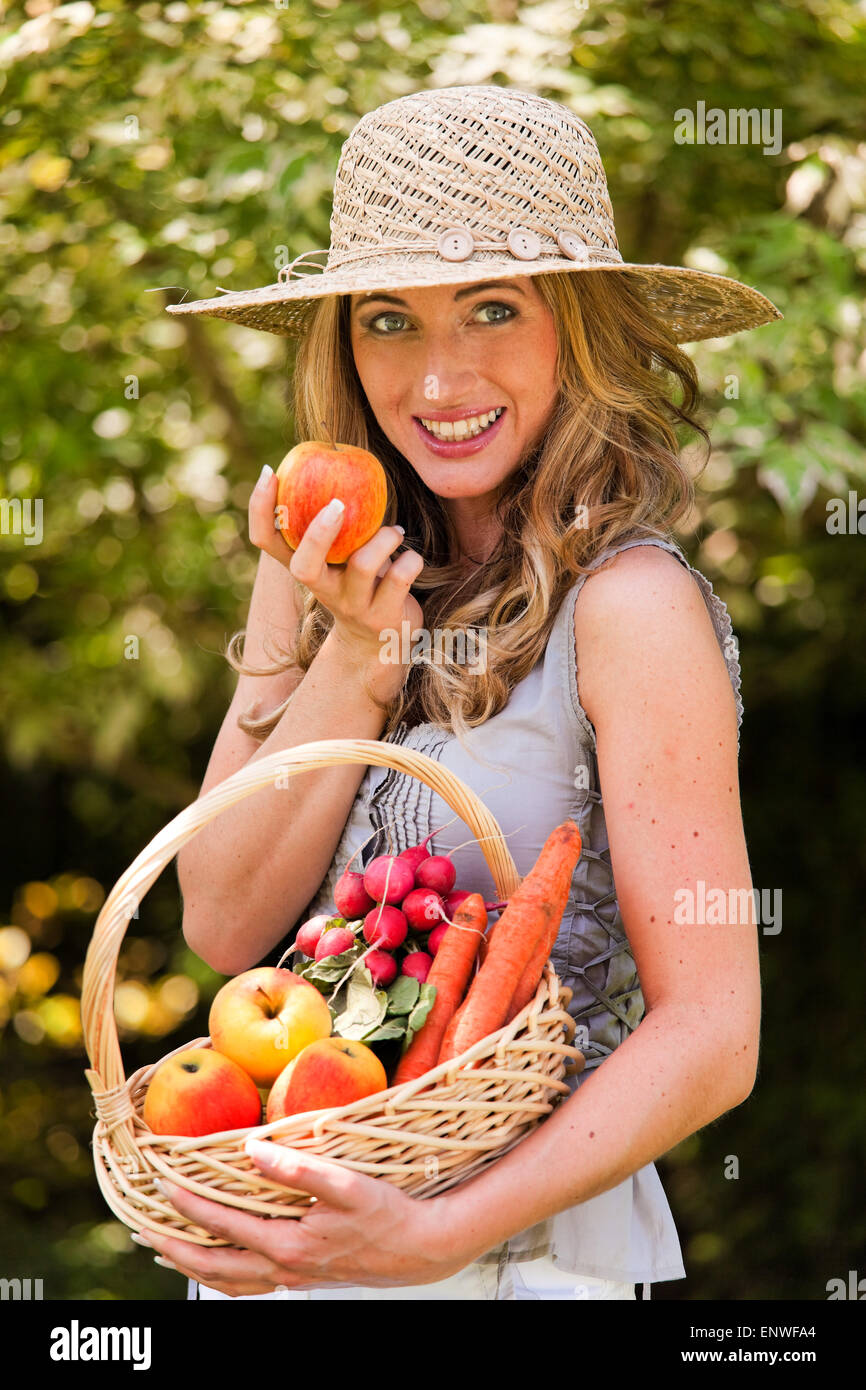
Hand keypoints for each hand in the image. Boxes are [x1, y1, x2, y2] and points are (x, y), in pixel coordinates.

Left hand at [137, 1138, 470, 1295]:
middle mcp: (283, 1268)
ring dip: (193, 1264)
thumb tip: (251, 1150)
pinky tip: (220, 1262)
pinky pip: (249, 1285)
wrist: (419, 1250)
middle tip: (142, 1228)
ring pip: (228, 1280)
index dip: (189, 1205)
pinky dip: (223, 1276)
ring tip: (165, 1248)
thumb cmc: (386, 1212)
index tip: (162, 1184)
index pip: (223, 1225)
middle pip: (213, 1264)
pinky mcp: (302, 1277)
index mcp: (288, 1245)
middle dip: (174, 1246)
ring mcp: (291, 1278)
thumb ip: (297, 1167)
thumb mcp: (346, 1183)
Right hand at [249, 467, 424, 671]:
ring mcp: (352, 606)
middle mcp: (322, 590)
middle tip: (337, 504)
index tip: (268, 473)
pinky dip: (411, 559)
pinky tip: (410, 557)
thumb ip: (332, 523)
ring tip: (395, 531)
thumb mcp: (337, 556)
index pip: (266, 541)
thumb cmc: (358, 583)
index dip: (260, 509)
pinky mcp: (384, 616)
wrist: (378, 644)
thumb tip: (332, 458)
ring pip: (363, 565)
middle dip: (319, 534)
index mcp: (305, 568)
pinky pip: (400, 576)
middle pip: (304, 567)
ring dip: (384, 538)